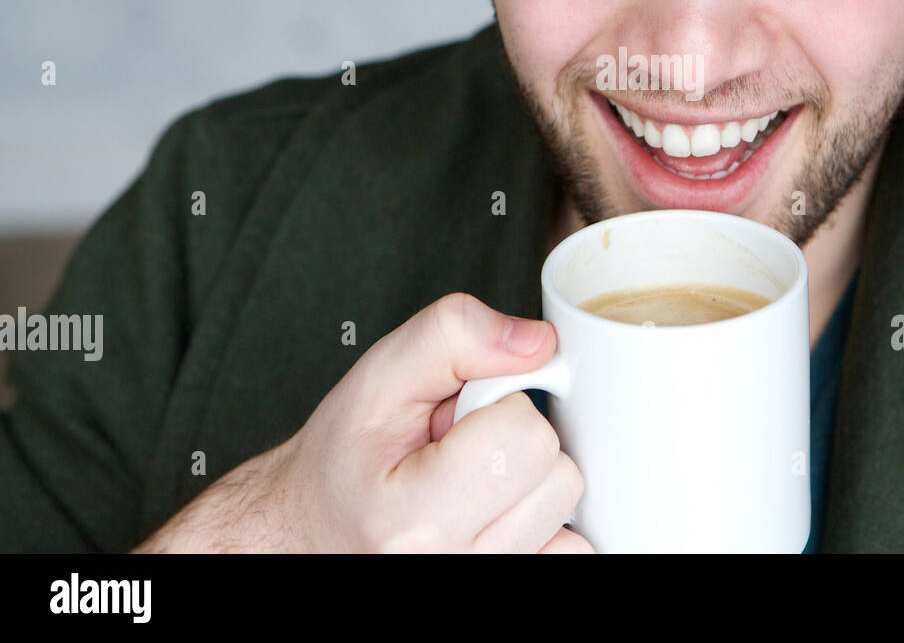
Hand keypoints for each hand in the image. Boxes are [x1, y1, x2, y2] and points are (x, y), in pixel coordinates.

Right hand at [134, 292, 590, 552]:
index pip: (524, 437)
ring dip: (530, 482)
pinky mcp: (512, 585)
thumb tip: (535, 343)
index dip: (500, 404)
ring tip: (474, 479)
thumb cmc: (342, 463)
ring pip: (569, 510)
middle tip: (461, 448)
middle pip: (559, 476)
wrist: (313, 528)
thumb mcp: (378, 377)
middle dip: (517, 442)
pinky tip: (495, 508)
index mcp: (414, 519)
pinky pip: (571, 546)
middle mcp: (454, 566)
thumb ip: (454, 336)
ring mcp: (486, 581)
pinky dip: (542, 519)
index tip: (458, 414)